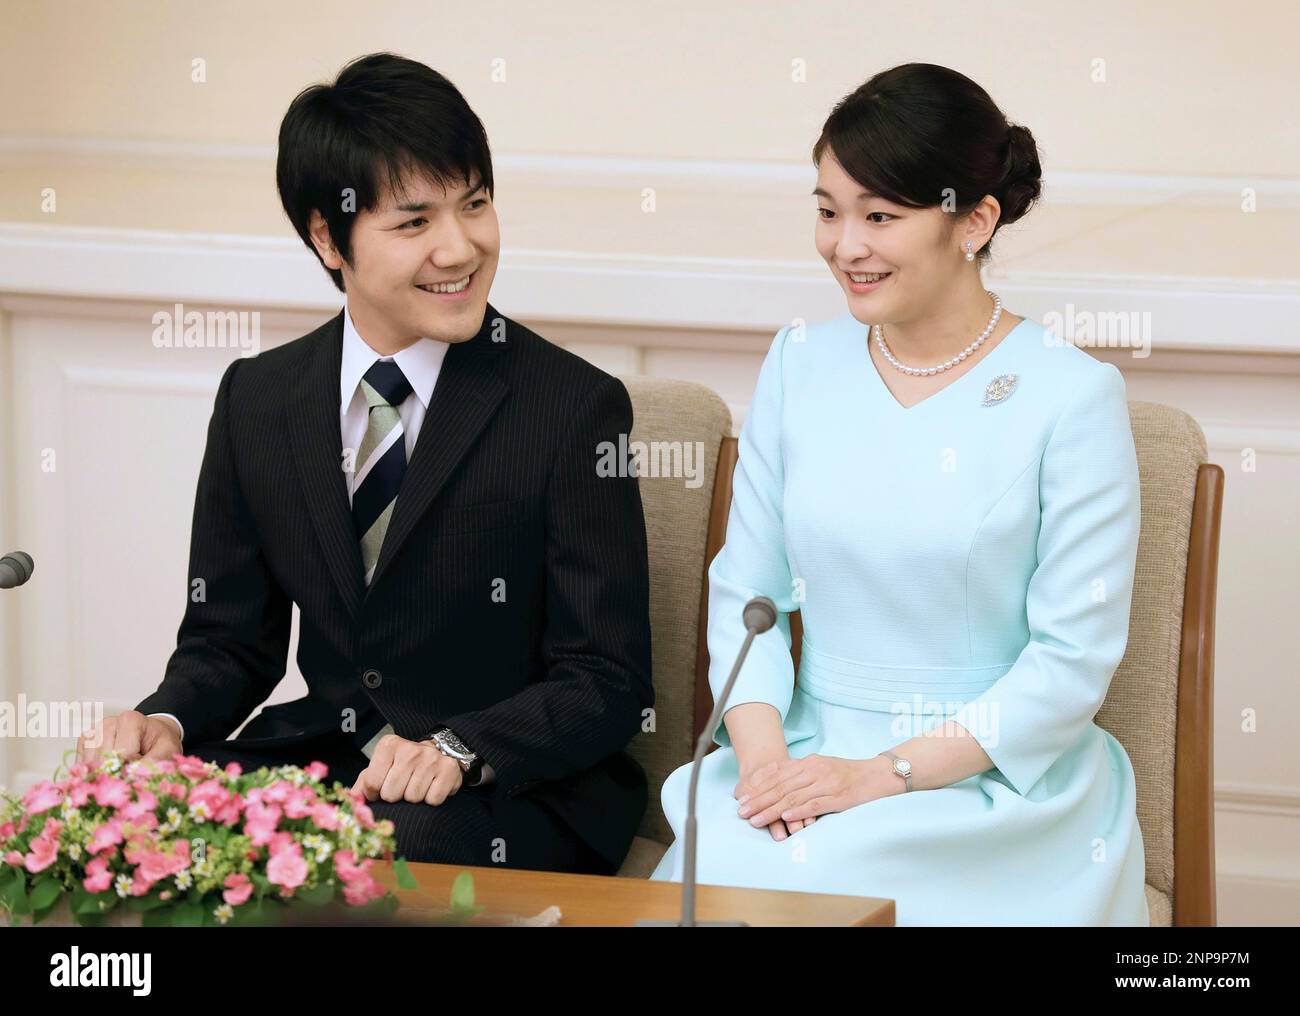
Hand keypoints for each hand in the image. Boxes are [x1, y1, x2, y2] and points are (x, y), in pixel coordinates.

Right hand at [75, 710, 181, 767]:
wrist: (152, 735)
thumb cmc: (160, 743)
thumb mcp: (169, 751)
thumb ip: (154, 763)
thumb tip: (131, 778)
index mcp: (130, 720)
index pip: (123, 755)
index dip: (132, 770)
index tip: (142, 770)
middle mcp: (107, 723)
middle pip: (104, 761)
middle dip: (117, 774)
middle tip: (132, 772)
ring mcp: (93, 732)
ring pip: (89, 766)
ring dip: (104, 775)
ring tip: (122, 768)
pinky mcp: (84, 744)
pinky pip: (81, 767)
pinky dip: (94, 775)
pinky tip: (109, 770)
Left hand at [350, 734, 462, 804]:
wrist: (438, 753)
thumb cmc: (403, 765)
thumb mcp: (381, 767)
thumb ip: (363, 783)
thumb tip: (351, 799)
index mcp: (388, 745)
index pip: (372, 783)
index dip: (375, 793)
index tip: (383, 787)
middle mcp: (410, 749)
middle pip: (391, 794)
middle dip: (396, 796)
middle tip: (403, 785)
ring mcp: (431, 758)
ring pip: (413, 798)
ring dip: (414, 798)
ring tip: (418, 784)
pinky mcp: (449, 769)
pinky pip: (433, 800)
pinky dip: (431, 799)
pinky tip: (431, 786)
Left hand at [737, 754, 889, 827]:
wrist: (877, 775)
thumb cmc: (847, 774)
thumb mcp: (821, 768)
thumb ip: (801, 774)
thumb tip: (776, 783)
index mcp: (808, 763)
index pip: (777, 775)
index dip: (758, 787)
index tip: (742, 798)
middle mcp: (814, 770)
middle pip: (780, 787)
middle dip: (759, 800)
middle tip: (742, 811)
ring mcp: (826, 783)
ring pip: (793, 797)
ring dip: (772, 809)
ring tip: (756, 819)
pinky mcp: (838, 797)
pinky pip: (814, 804)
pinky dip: (798, 812)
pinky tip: (785, 818)